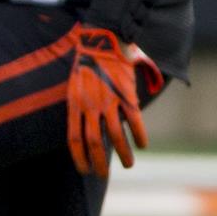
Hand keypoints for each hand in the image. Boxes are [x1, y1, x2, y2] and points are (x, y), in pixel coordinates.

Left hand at [65, 23, 162, 177]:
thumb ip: (81, 105)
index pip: (74, 139)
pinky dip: (139, 134)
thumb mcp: (75, 85)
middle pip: (93, 142)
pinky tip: (143, 145)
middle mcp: (90, 106)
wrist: (102, 40)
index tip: (83, 170)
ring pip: (114, 135)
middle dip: (98, 162)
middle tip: (102, 175)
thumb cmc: (88, 62)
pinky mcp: (125, 94)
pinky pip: (134, 120)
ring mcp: (108, 101)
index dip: (79, 157)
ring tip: (128, 165)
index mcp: (75, 104)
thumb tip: (87, 122)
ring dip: (122, 153)